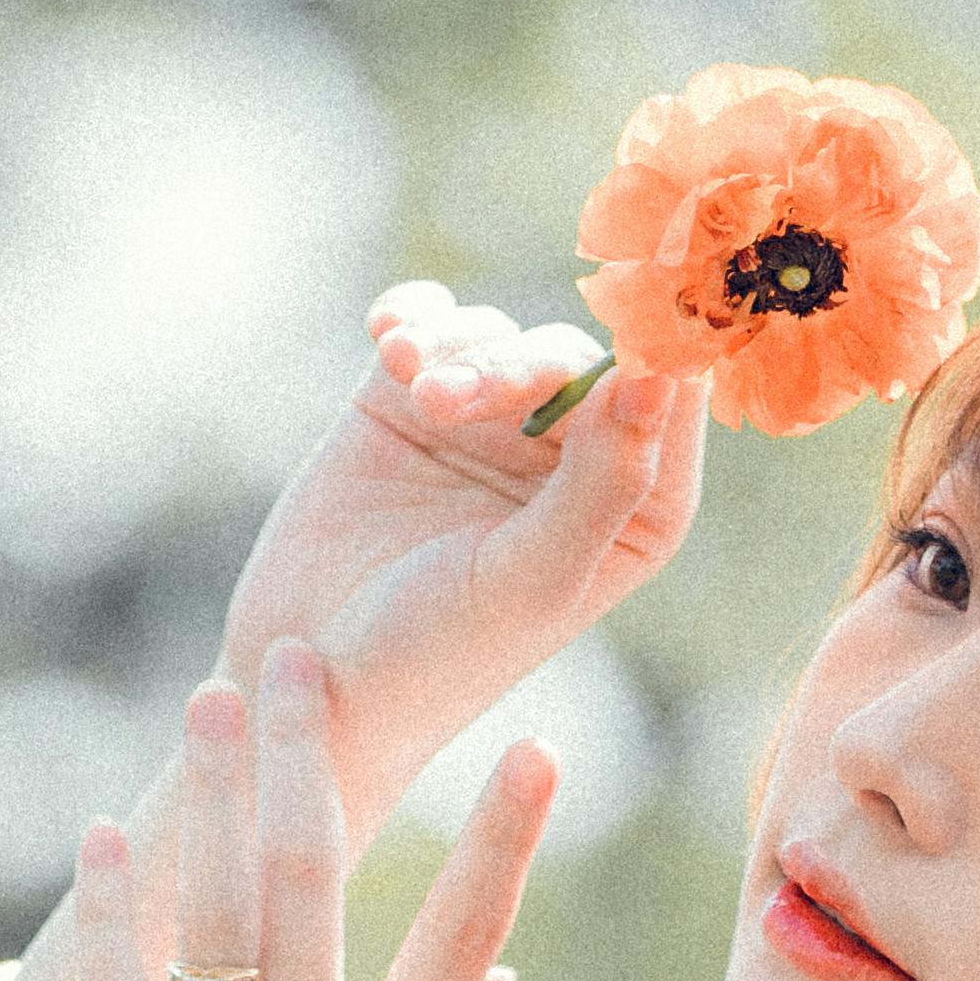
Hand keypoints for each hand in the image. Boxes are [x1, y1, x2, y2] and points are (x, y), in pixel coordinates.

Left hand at [49, 643, 550, 980]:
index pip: (469, 947)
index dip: (508, 845)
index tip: (540, 748)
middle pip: (314, 885)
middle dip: (313, 759)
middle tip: (304, 657)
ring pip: (211, 918)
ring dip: (211, 794)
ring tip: (211, 699)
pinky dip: (113, 908)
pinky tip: (110, 828)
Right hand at [214, 285, 705, 839]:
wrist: (304, 675)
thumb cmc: (435, 654)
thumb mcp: (532, 578)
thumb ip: (608, 481)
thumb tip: (666, 376)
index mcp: (635, 512)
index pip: (674, 401)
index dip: (656, 342)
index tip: (631, 305)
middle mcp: (572, 461)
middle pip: (578, 357)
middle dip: (521, 366)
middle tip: (453, 401)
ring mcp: (490, 427)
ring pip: (502, 334)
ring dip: (459, 351)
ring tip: (416, 395)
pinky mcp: (411, 401)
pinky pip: (431, 323)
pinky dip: (415, 320)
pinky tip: (391, 340)